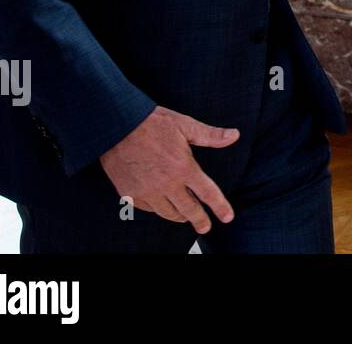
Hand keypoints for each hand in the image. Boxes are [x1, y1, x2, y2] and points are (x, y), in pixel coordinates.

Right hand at [99, 105, 239, 233]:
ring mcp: (147, 191)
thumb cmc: (153, 123)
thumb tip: (235, 136)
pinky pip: (149, 209)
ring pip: (168, 213)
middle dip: (200, 220)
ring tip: (186, 218)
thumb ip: (211, 135)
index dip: (220, 207)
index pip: (208, 193)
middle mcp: (167, 184)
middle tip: (205, 227)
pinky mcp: (131, 194)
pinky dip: (159, 210)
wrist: (117, 126)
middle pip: (189, 210)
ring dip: (180, 217)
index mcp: (183, 168)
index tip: (227, 217)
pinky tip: (163, 206)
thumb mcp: (185, 125)